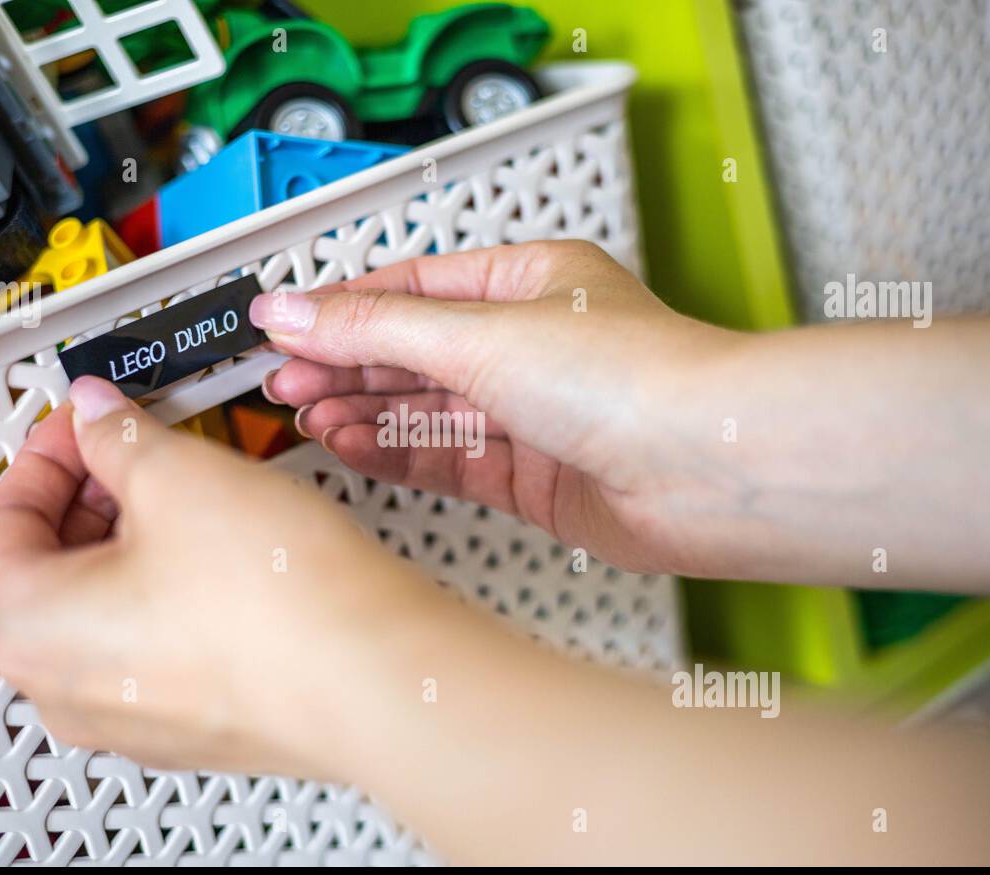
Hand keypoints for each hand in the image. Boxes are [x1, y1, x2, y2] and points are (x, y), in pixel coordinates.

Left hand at [0, 376, 494, 774]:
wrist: (375, 679)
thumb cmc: (277, 603)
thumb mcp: (178, 475)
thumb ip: (118, 435)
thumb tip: (97, 415)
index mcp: (31, 630)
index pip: (0, 523)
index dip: (46, 453)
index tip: (86, 423)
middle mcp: (67, 690)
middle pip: (48, 570)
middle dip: (90, 495)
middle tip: (138, 448)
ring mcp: (131, 720)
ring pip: (105, 610)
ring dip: (133, 543)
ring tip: (193, 497)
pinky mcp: (193, 726)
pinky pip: (156, 647)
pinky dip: (171, 594)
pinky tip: (226, 557)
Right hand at [251, 240, 737, 574]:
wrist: (708, 469)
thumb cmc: (633, 378)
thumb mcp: (480, 334)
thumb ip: (376, 327)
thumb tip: (292, 310)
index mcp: (530, 281)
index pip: (412, 288)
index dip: (341, 308)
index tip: (281, 327)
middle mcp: (533, 344)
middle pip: (415, 351)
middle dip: (345, 366)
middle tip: (282, 385)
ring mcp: (534, 413)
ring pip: (428, 409)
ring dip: (365, 412)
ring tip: (307, 419)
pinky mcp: (536, 477)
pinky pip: (450, 459)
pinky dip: (399, 454)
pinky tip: (355, 449)